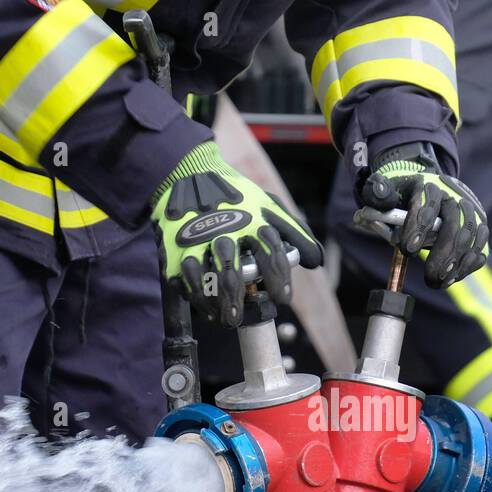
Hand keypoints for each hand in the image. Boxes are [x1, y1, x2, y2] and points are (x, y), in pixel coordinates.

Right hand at [151, 141, 322, 325]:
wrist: (191, 173)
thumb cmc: (237, 196)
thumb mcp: (268, 205)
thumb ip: (294, 231)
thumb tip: (315, 261)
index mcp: (252, 220)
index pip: (270, 253)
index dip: (279, 279)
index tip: (283, 299)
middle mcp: (225, 230)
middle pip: (231, 270)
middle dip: (238, 298)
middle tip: (244, 318)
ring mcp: (198, 239)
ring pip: (205, 275)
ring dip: (215, 301)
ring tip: (226, 318)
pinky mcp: (177, 246)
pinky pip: (184, 276)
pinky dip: (196, 295)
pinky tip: (207, 308)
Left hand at [358, 143, 489, 289]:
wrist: (428, 188)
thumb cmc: (404, 195)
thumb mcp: (387, 190)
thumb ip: (379, 194)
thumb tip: (378, 194)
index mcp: (429, 185)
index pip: (428, 203)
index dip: (419, 226)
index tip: (407, 250)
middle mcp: (454, 195)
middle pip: (456, 223)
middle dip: (443, 253)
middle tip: (430, 276)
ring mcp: (470, 211)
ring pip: (472, 235)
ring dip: (458, 262)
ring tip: (441, 282)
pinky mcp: (478, 227)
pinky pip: (481, 246)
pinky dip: (469, 264)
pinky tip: (453, 277)